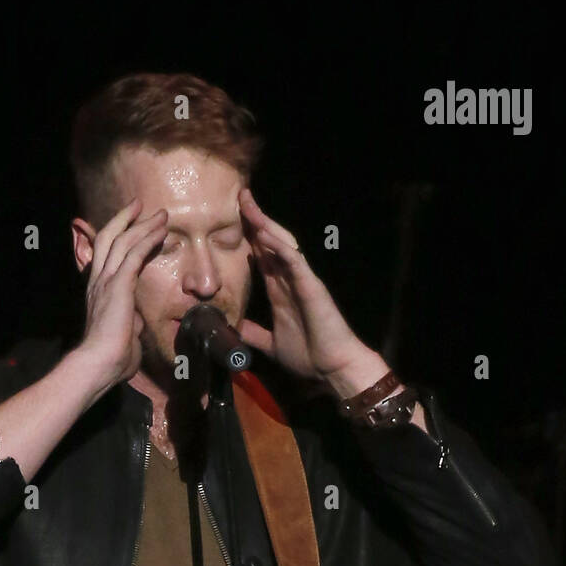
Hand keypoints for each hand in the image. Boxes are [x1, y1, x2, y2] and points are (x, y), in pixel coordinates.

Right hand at [78, 197, 167, 385]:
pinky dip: (147, 239)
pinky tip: (161, 230)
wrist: (99, 364)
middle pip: (108, 238)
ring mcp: (106, 281)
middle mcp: (98, 281)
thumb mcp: (122, 335)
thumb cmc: (111, 359)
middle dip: (125, 219)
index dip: (118, 238)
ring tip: (158, 213)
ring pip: (121, 241)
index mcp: (97, 292)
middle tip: (140, 205)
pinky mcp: (118, 285)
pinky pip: (134, 254)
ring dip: (141, 224)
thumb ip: (129, 324)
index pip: (106, 256)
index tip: (132, 227)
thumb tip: (136, 321)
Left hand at [237, 187, 366, 383]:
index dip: (249, 237)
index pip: (262, 257)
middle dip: (255, 220)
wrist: (332, 369)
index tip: (233, 217)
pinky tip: (263, 234)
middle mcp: (289, 281)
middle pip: (270, 243)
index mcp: (280, 292)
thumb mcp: (271, 344)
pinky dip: (278, 247)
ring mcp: (301, 281)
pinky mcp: (311, 286)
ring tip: (248, 205)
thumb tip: (234, 328)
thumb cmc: (309, 356)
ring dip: (264, 224)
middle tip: (240, 196)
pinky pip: (293, 261)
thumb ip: (255, 333)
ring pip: (281, 245)